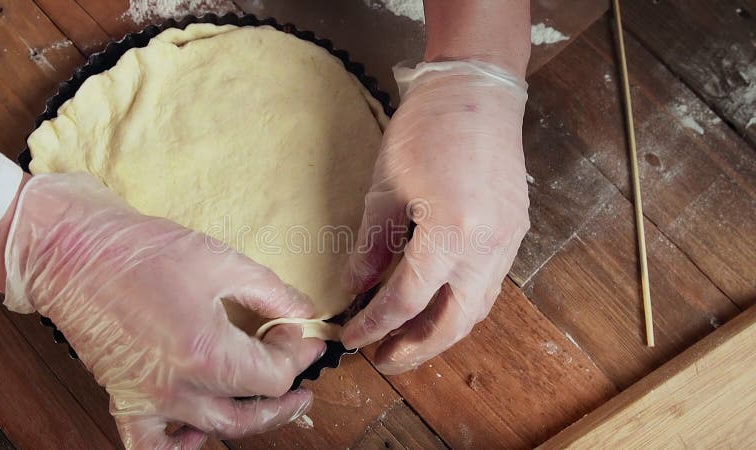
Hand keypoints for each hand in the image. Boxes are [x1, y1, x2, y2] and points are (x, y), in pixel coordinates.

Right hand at [4, 173, 325, 447]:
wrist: (75, 253)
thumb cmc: (145, 251)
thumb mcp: (223, 262)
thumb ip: (272, 292)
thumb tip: (303, 310)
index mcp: (208, 352)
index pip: (274, 375)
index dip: (295, 352)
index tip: (295, 329)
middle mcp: (179, 386)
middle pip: (253, 413)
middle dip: (286, 396)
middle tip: (304, 377)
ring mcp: (148, 399)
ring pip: (213, 432)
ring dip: (249, 420)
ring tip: (271, 403)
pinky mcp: (123, 398)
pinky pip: (150, 448)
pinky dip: (179, 448)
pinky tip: (199, 432)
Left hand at [341, 60, 529, 373]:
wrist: (477, 93)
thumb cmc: (426, 129)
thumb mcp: (385, 186)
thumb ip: (372, 244)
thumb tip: (357, 286)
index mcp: (451, 232)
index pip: (407, 299)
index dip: (375, 324)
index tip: (353, 338)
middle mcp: (487, 246)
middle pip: (453, 321)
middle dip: (417, 349)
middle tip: (384, 360)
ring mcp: (508, 241)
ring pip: (477, 309)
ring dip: (441, 332)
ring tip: (406, 341)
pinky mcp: (515, 232)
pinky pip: (488, 285)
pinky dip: (459, 304)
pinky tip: (434, 305)